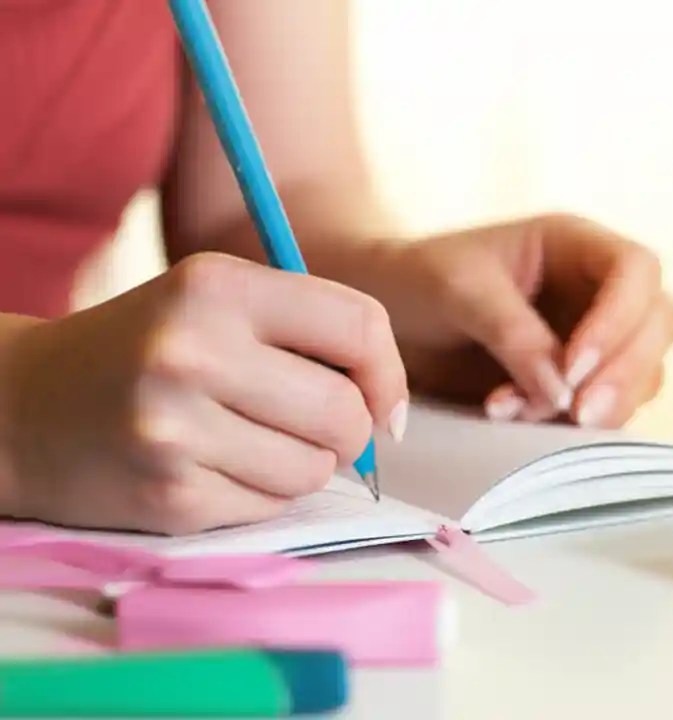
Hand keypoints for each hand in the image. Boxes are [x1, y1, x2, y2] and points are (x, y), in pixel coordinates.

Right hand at [0, 253, 407, 533]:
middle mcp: (192, 352)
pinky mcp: (167, 497)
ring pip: (315, 469)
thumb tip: (389, 408)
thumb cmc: (145, 350)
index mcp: (215, 286)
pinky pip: (271, 506)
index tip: (381, 400)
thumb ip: (307, 330)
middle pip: (346, 413)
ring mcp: (175, 430)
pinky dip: (260, 493)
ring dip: (302, 464)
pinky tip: (212, 468)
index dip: (387, 372)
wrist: (22, 408)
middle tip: (312, 426)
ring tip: (247, 441)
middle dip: (349, 430)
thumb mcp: (213, 302)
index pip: (358, 326)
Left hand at [348, 214, 672, 428]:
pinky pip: (606, 406)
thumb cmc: (418, 279)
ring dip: (600, 404)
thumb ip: (513, 333)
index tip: (574, 364)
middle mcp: (599, 289)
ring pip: (645, 372)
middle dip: (626, 372)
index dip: (620, 318)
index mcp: (577, 244)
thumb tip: (562, 389)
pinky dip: (571, 423)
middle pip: (659, 324)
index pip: (637, 271)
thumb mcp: (459, 290)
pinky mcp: (581, 382)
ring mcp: (597, 338)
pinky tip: (512, 416)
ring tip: (520, 412)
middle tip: (577, 413)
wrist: (386, 314)